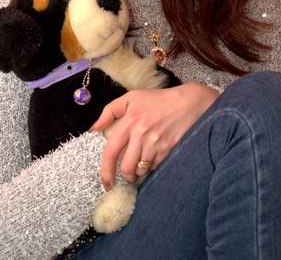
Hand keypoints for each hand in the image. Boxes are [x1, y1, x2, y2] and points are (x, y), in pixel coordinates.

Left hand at [90, 83, 218, 189]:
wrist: (187, 103)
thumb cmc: (157, 100)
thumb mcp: (131, 98)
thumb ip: (109, 112)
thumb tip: (93, 128)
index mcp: (128, 122)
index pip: (110, 152)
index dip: (105, 171)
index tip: (106, 183)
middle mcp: (140, 134)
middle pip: (126, 168)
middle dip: (125, 174)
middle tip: (128, 170)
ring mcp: (155, 144)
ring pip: (140, 170)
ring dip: (139, 170)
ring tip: (142, 158)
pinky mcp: (167, 150)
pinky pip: (154, 167)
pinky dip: (152, 165)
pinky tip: (155, 153)